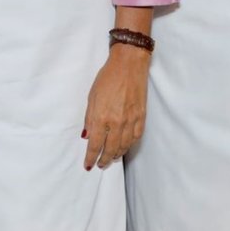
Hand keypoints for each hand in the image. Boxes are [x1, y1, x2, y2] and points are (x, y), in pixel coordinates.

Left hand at [83, 48, 149, 169]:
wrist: (129, 65)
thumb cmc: (108, 77)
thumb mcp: (92, 96)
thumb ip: (90, 118)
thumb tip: (88, 136)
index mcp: (102, 117)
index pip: (96, 144)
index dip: (91, 157)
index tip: (88, 164)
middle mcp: (117, 122)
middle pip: (110, 149)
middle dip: (104, 160)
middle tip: (99, 165)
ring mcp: (131, 120)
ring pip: (124, 146)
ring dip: (116, 154)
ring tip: (111, 158)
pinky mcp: (141, 117)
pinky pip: (136, 137)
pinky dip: (130, 145)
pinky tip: (125, 147)